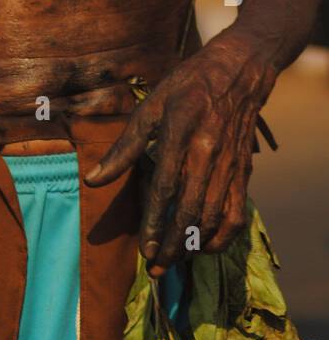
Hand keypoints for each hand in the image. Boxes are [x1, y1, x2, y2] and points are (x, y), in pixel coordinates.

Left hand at [83, 31, 276, 274]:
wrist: (237, 72)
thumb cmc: (186, 85)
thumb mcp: (150, 107)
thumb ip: (124, 147)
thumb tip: (93, 180)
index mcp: (180, 133)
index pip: (165, 188)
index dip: (155, 222)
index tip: (144, 248)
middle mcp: (207, 153)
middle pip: (190, 210)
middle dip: (173, 244)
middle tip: (156, 267)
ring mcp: (229, 165)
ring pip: (213, 216)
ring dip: (194, 245)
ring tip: (175, 261)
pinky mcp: (244, 172)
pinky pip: (236, 213)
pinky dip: (223, 236)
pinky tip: (206, 247)